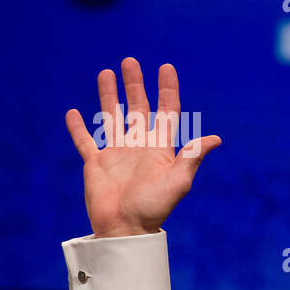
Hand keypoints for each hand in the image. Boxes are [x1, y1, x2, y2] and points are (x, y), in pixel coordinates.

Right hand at [65, 57, 220, 237]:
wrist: (126, 228)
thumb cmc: (155, 207)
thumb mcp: (178, 181)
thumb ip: (191, 157)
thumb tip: (216, 138)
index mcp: (160, 148)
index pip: (166, 112)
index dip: (167, 90)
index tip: (166, 67)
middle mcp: (139, 147)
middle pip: (138, 108)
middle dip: (135, 85)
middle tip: (130, 61)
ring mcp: (116, 154)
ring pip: (111, 117)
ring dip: (108, 95)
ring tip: (105, 72)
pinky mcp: (96, 164)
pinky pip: (85, 141)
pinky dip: (78, 128)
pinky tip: (73, 113)